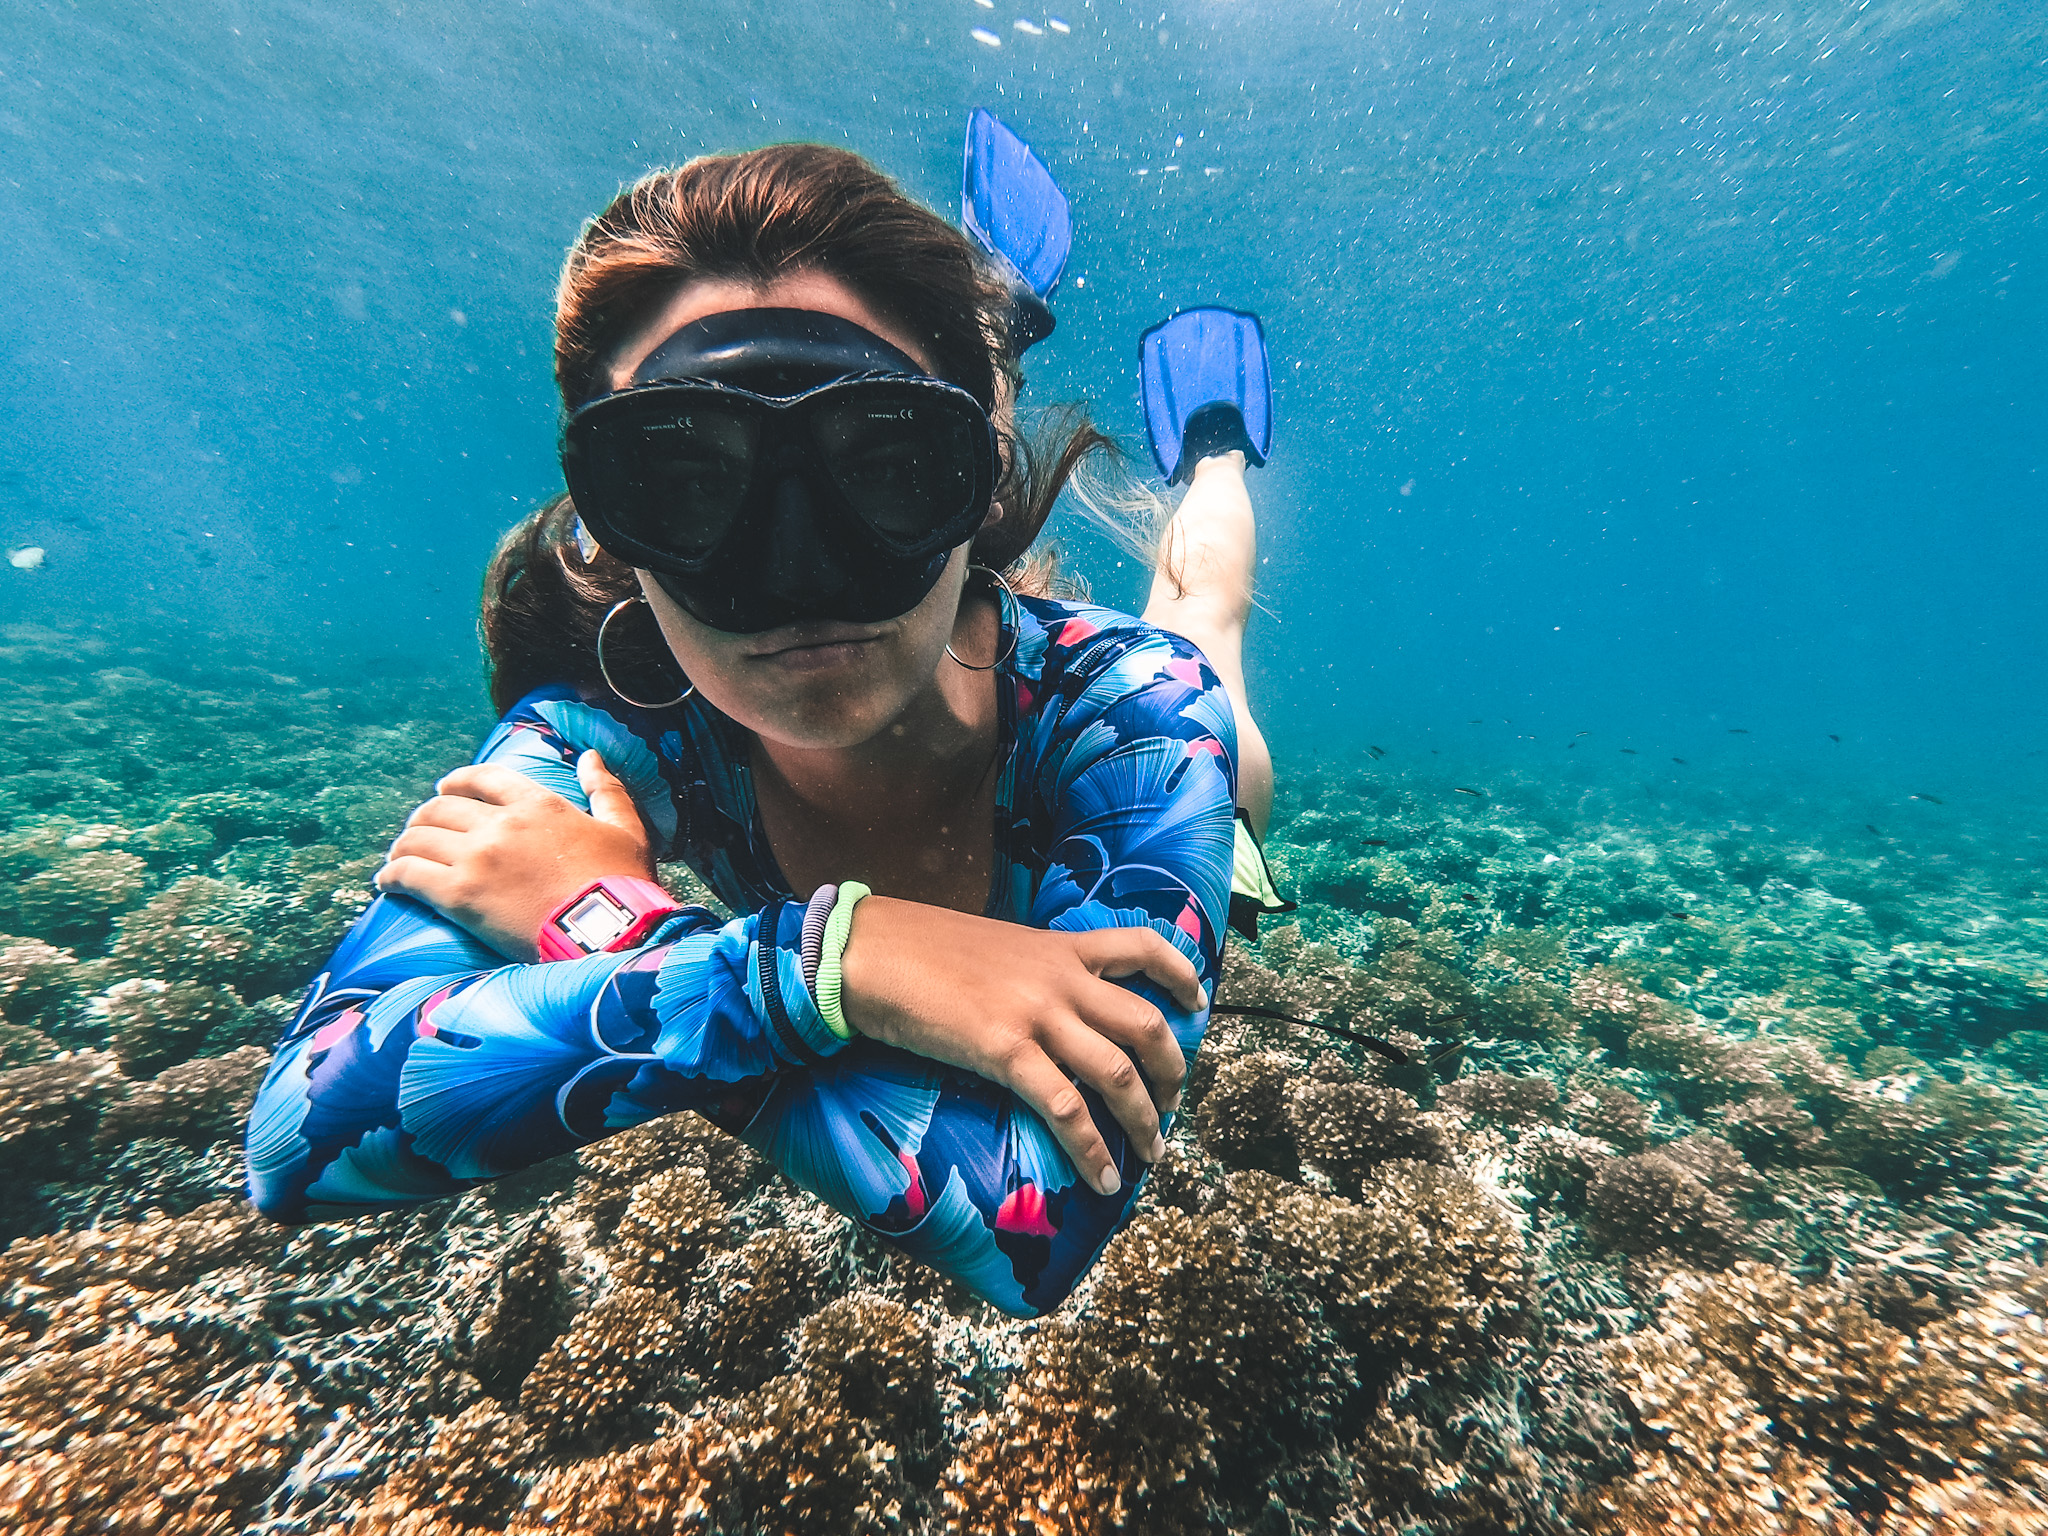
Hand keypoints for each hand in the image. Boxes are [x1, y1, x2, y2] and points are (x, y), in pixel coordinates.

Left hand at [376, 752, 655, 959]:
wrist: (609, 933)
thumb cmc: (622, 884)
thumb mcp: (625, 829)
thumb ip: (606, 789)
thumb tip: (589, 756)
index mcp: (537, 804)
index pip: (483, 778)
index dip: (457, 782)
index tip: (445, 790)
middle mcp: (500, 824)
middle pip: (440, 808)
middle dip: (423, 818)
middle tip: (419, 832)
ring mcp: (476, 858)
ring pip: (418, 839)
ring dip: (403, 848)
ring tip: (399, 859)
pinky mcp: (459, 896)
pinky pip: (409, 876)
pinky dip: (391, 878)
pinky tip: (387, 885)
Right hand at [836, 895, 1204, 1195]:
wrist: (866, 951)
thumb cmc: (916, 949)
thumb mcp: (992, 949)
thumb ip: (1029, 973)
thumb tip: (1042, 1006)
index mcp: (1057, 948)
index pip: (1142, 948)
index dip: (1180, 975)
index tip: (1198, 1002)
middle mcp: (1060, 979)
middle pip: (1146, 1025)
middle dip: (1171, 1073)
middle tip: (1170, 1106)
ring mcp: (1036, 1014)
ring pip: (1119, 1073)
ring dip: (1144, 1121)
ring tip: (1150, 1154)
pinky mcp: (1004, 1051)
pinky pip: (1066, 1110)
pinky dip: (1092, 1151)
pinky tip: (1103, 1179)